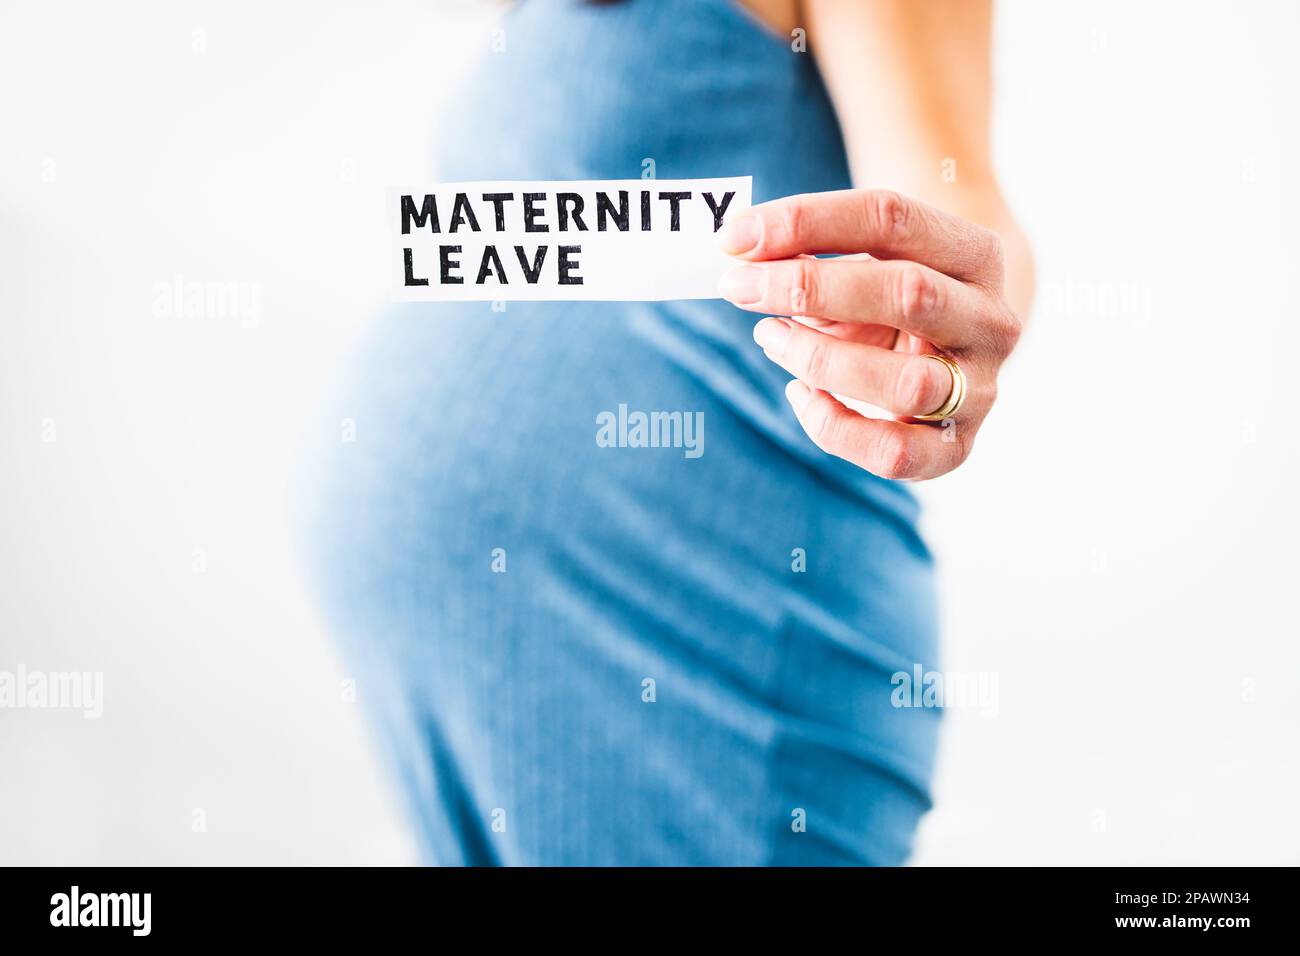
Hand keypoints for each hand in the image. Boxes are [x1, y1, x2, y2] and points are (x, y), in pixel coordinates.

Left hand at [717, 189, 1021, 480]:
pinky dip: (832, 425)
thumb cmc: (897, 298)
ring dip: (821, 359)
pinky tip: (801, 393)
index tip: (736, 236)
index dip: (806, 222)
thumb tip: (743, 257)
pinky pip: (893, 452)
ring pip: (905, 383)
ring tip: (770, 337)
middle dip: (808, 288)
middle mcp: (991, 321)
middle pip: (907, 294)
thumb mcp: (872, 263)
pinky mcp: (956, 447)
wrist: (961, 353)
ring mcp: (980, 389)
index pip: (891, 217)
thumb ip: (819, 255)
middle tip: (739, 287)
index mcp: (976, 254)